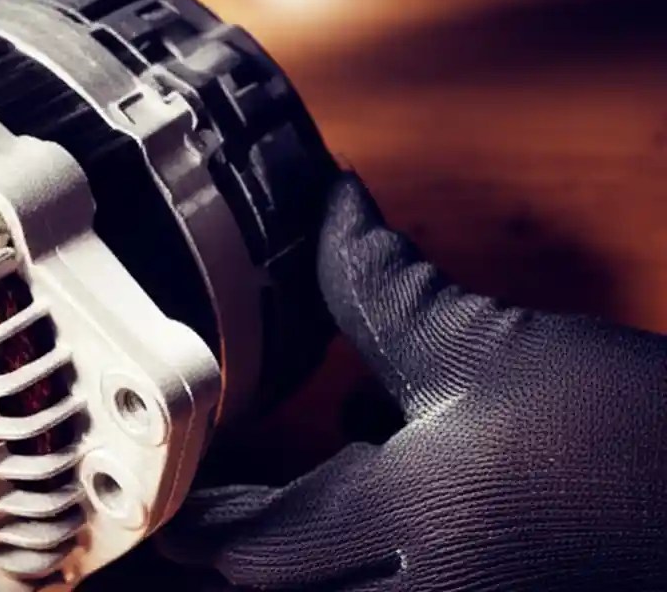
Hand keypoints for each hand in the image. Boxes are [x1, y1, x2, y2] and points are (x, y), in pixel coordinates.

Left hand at [159, 173, 666, 590]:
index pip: (243, 544)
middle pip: (275, 574)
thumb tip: (332, 208)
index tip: (144, 493)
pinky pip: (389, 568)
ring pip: (331, 573)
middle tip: (193, 469)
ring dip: (296, 517)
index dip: (183, 517)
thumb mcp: (479, 345)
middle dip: (231, 522)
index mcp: (391, 532)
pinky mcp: (491, 585)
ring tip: (274, 455)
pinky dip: (362, 514)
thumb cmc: (626, 443)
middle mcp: (413, 586)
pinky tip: (384, 446)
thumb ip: (379, 283)